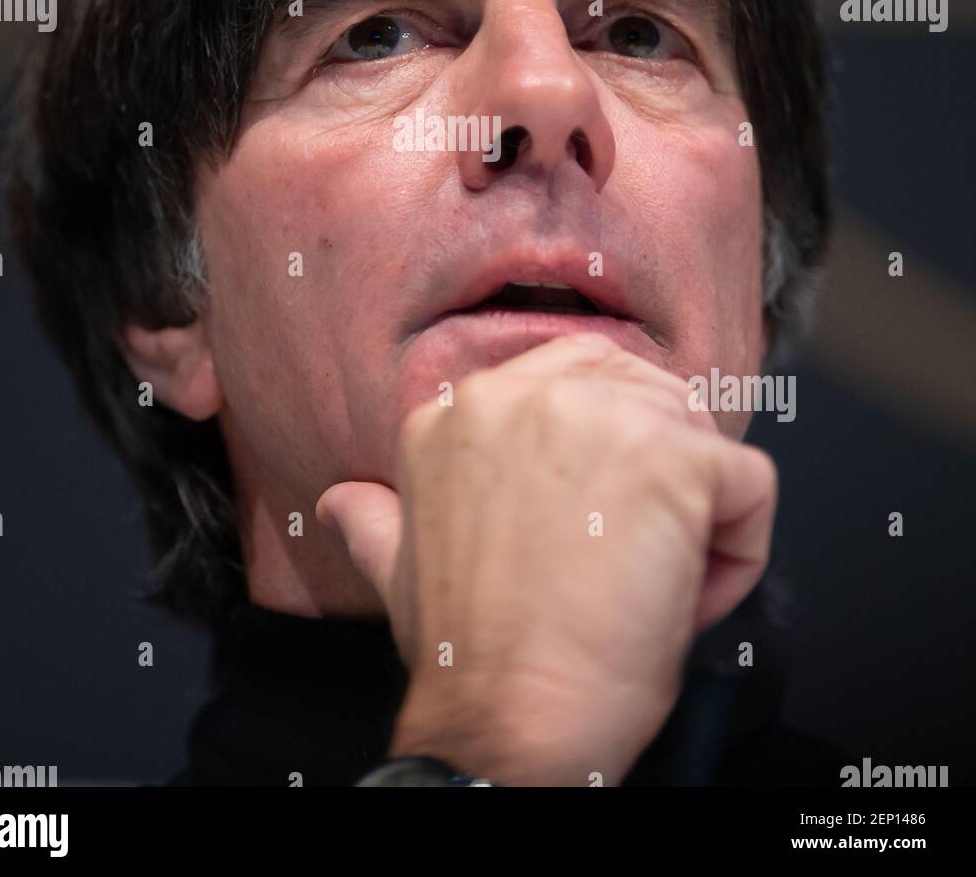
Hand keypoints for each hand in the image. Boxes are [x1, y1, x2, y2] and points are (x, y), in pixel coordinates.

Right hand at [316, 332, 776, 785]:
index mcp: (461, 410)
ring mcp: (599, 417)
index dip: (611, 442)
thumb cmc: (466, 658)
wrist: (507, 721)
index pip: (576, 371)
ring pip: (701, 436)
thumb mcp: (401, 568)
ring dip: (699, 516)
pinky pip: (750, 485)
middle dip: (660, 474)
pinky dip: (740, 550)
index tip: (601, 514)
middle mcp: (525, 393)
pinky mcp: (671, 459)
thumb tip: (341, 503)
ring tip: (649, 586)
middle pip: (648, 394)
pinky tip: (688, 598)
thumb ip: (377, 518)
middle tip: (626, 559)